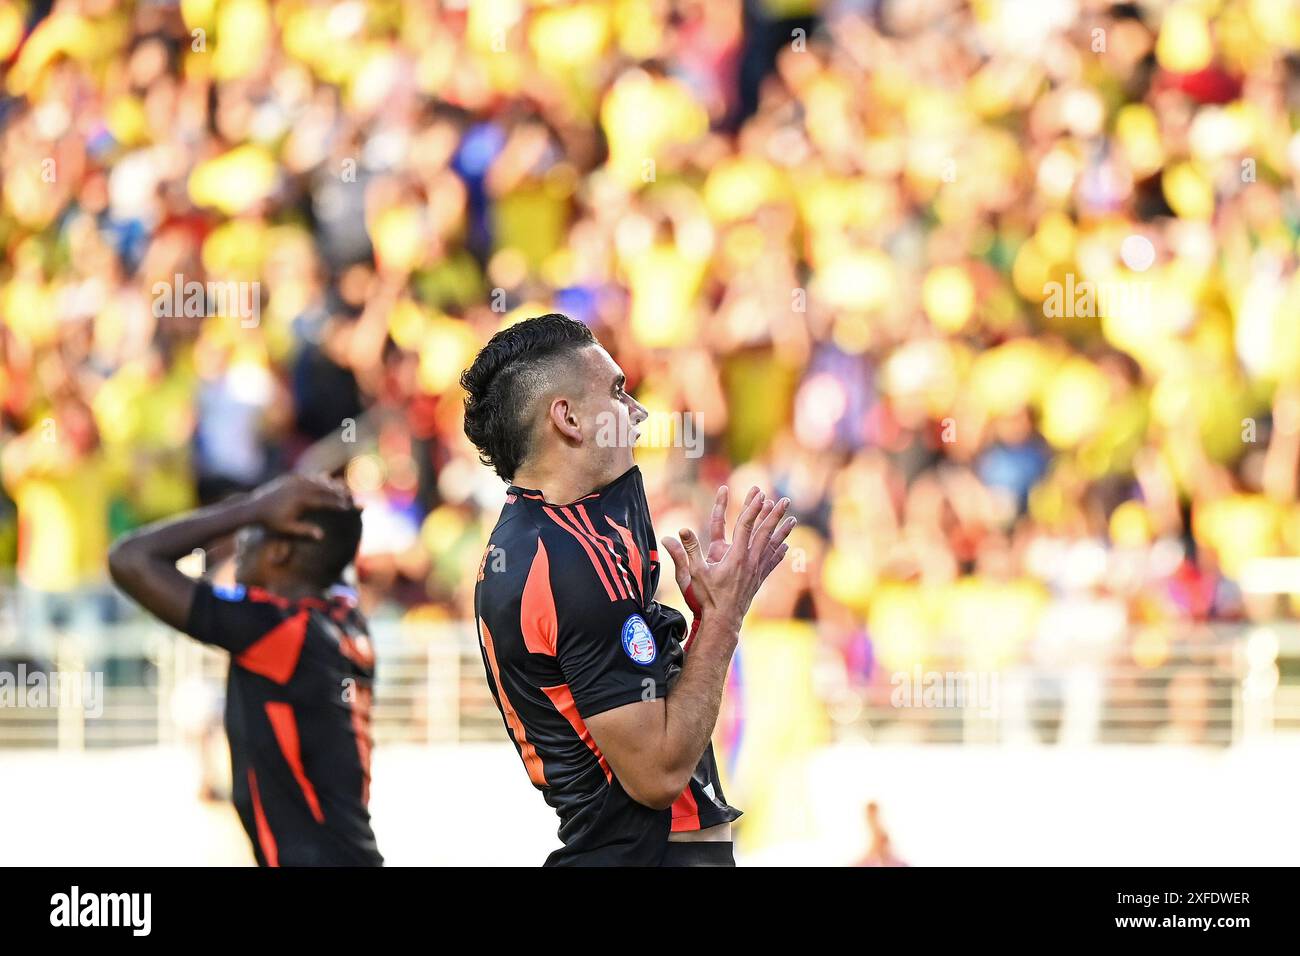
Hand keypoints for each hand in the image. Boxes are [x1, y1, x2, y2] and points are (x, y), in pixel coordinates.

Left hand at [247, 474, 355, 539]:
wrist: (252, 508)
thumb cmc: (270, 522)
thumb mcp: (287, 529)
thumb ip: (304, 532)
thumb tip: (322, 536)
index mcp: (301, 500)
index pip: (325, 501)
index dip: (338, 504)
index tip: (349, 507)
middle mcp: (299, 487)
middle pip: (325, 488)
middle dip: (340, 492)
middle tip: (351, 496)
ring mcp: (295, 481)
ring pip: (318, 480)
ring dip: (331, 484)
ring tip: (342, 489)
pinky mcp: (290, 478)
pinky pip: (309, 477)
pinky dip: (319, 479)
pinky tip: (326, 481)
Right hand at [662, 485, 794, 628]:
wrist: (724, 620)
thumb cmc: (708, 597)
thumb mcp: (694, 573)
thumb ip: (688, 551)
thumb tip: (680, 531)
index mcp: (735, 556)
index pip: (746, 526)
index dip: (753, 508)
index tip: (759, 495)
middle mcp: (750, 561)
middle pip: (765, 532)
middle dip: (774, 514)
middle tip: (784, 500)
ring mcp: (756, 570)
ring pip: (773, 546)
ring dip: (782, 531)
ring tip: (793, 518)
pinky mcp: (758, 580)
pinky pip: (772, 562)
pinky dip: (779, 552)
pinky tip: (787, 547)